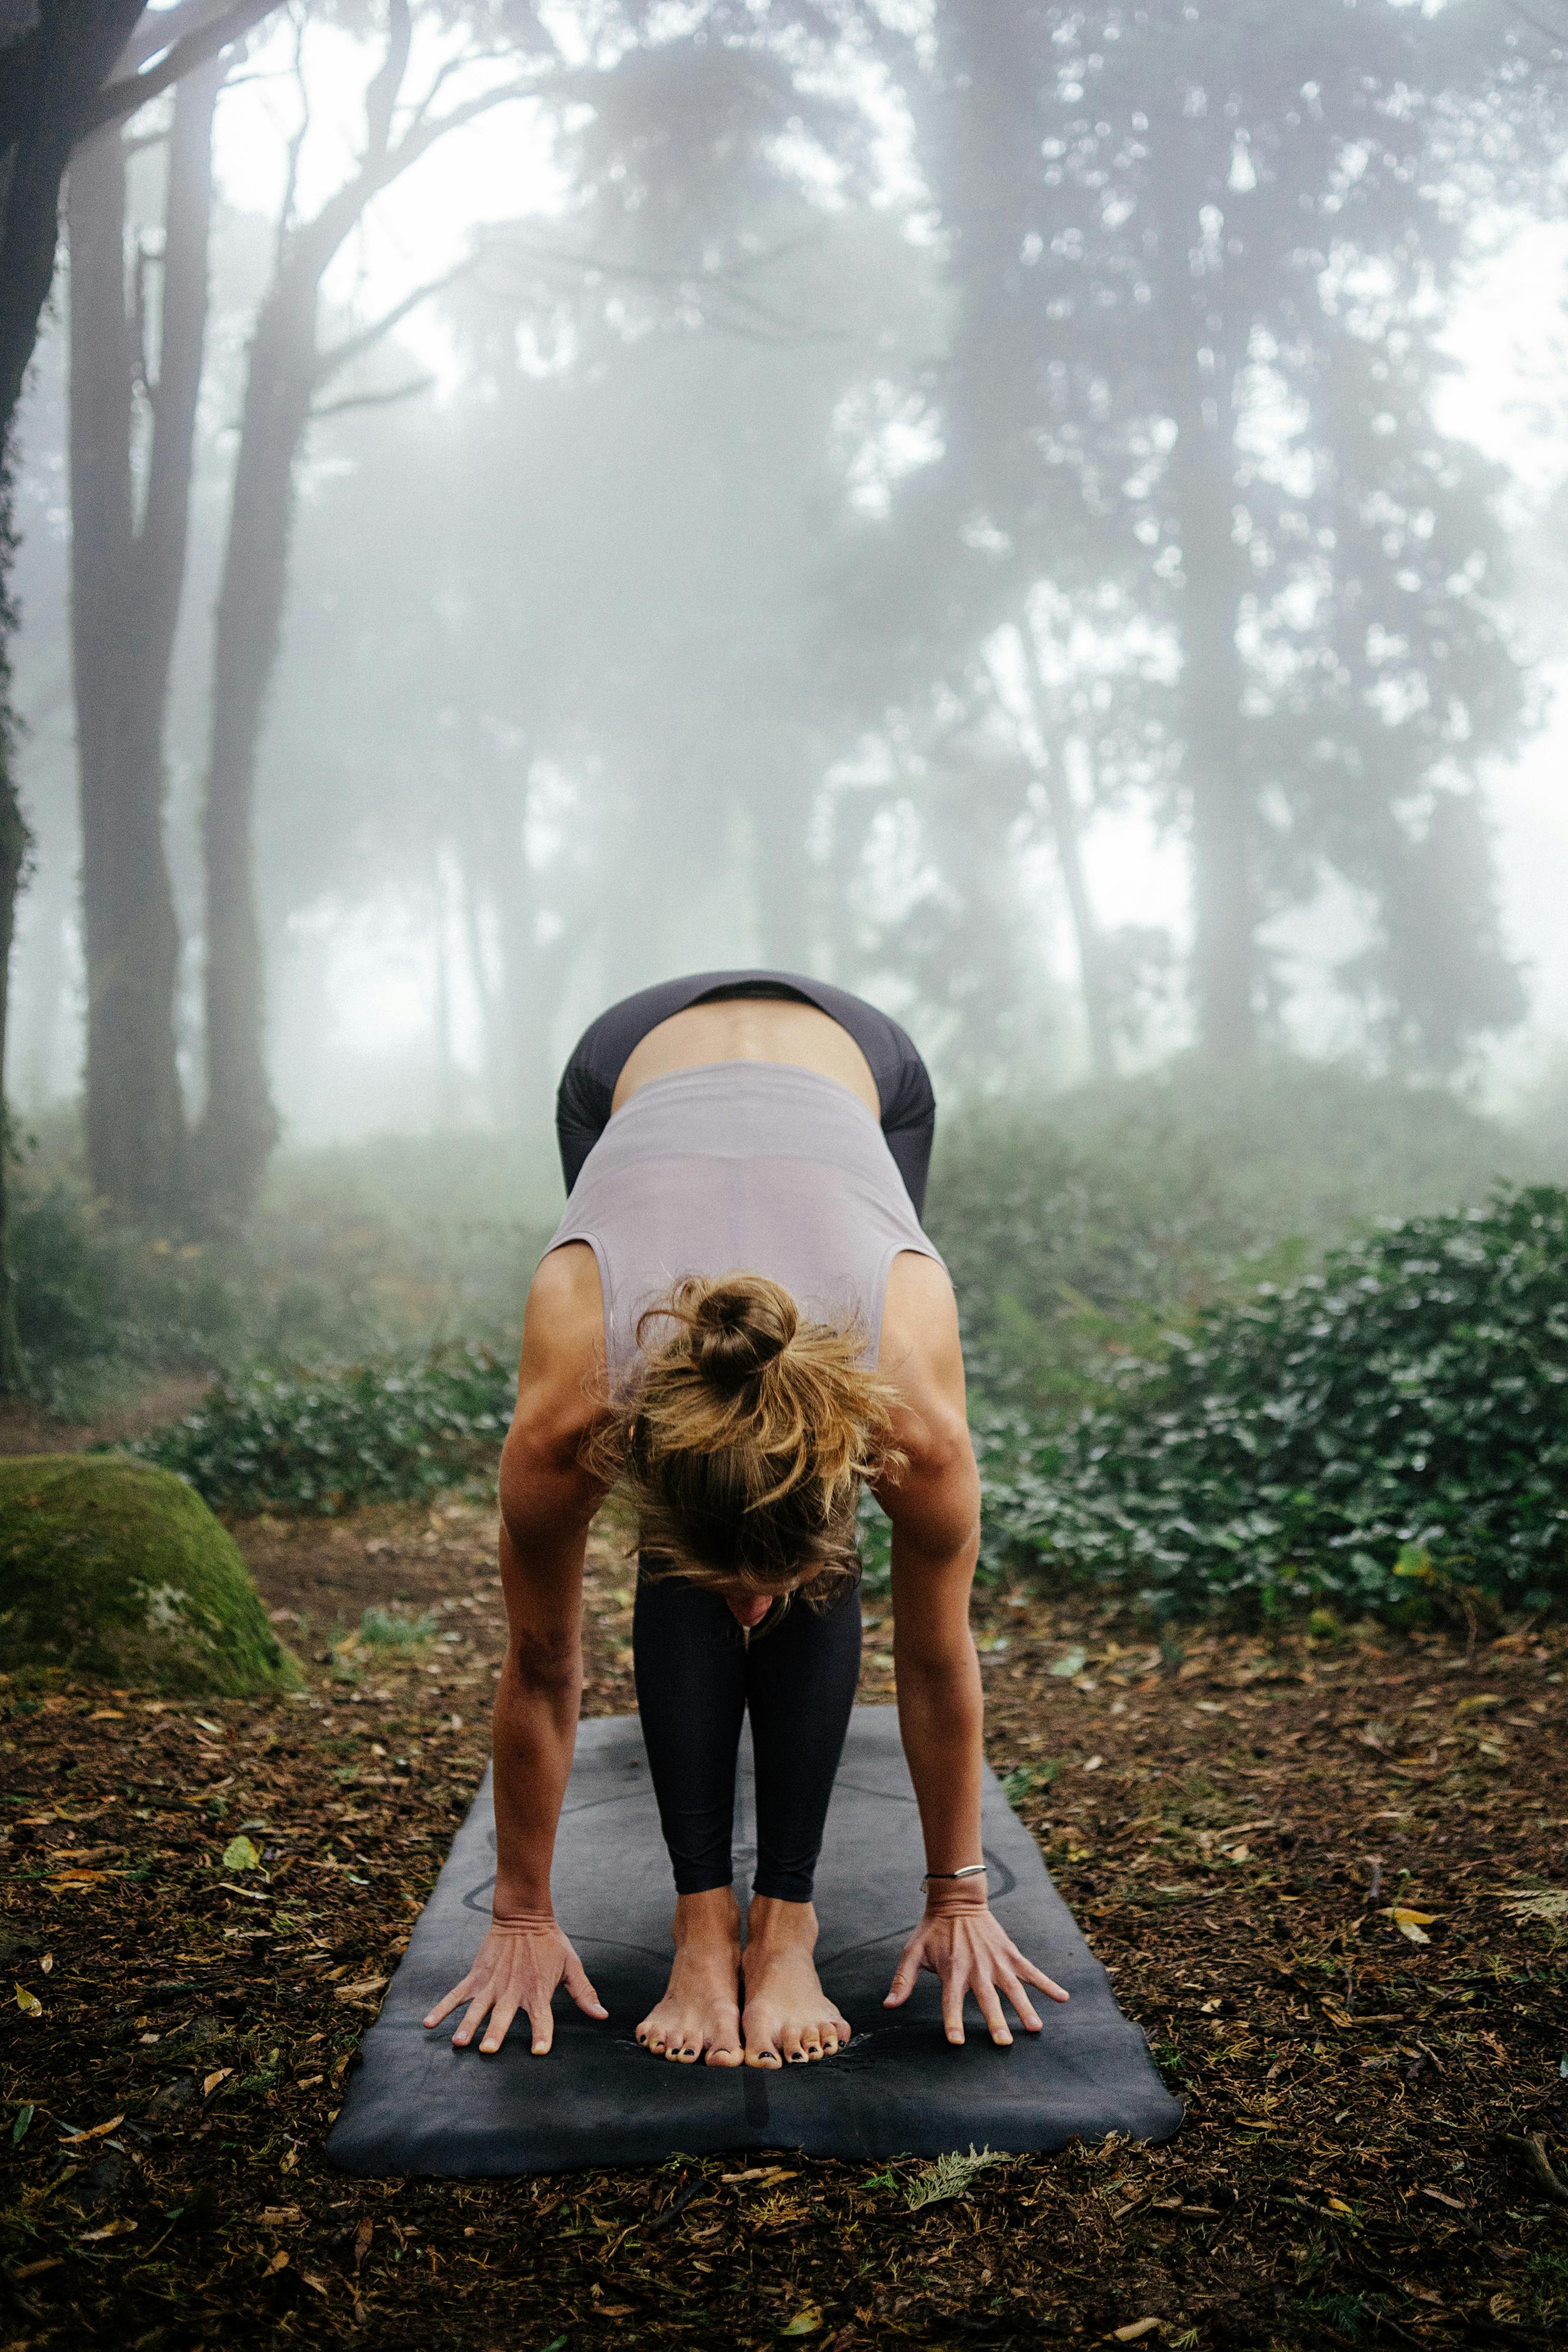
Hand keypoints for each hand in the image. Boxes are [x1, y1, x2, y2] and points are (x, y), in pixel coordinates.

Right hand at [422, 1913, 607, 2055]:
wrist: (524, 1915)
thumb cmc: (551, 1944)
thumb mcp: (571, 1966)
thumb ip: (584, 1992)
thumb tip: (602, 2015)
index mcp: (538, 1991)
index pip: (543, 2018)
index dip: (542, 2035)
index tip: (539, 2051)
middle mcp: (514, 1991)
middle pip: (504, 2016)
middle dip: (496, 2033)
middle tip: (487, 2050)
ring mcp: (493, 1983)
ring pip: (477, 2008)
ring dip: (468, 2025)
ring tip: (459, 2042)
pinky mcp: (477, 1975)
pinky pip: (457, 1994)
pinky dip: (442, 2007)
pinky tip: (429, 2023)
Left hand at [883, 1901, 1068, 2046]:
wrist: (957, 1899)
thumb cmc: (932, 1930)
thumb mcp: (913, 1952)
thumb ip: (903, 1979)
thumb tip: (888, 2005)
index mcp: (952, 1970)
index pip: (951, 2000)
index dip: (952, 2020)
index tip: (956, 2041)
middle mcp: (976, 1968)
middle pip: (987, 1999)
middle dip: (995, 2020)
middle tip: (1003, 2043)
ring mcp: (996, 1961)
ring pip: (1013, 1988)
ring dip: (1025, 2008)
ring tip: (1035, 2029)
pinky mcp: (1010, 1953)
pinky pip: (1032, 1971)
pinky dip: (1048, 1984)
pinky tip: (1063, 1998)